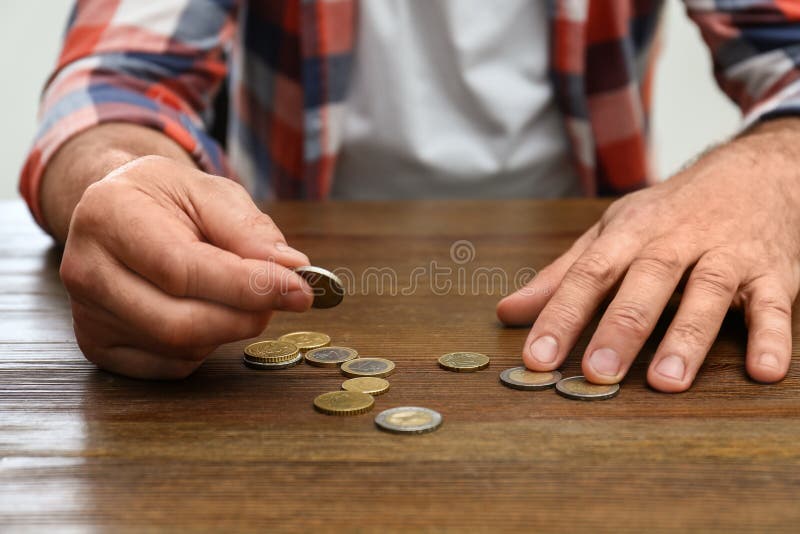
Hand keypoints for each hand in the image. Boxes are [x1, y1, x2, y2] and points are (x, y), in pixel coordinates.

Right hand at [60, 155, 312, 378]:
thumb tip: (291, 269)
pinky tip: (207, 311)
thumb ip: (250, 231)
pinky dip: (206, 346)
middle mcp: (85, 269)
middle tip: (282, 296)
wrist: (118, 211)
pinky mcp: (98, 346)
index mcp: (108, 215)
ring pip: (179, 348)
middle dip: (245, 316)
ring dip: (229, 328)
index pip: (183, 268)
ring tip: (237, 293)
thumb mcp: (211, 193)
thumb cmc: (168, 200)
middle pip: (179, 322)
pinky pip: (171, 366)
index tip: (298, 289)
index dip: (246, 285)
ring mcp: (85, 315)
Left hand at [497, 119, 799, 391]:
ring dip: (688, 337)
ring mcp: (727, 254)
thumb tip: (508, 312)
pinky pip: (775, 305)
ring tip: (666, 382)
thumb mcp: (612, 231)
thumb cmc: (672, 211)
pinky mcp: (773, 272)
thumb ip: (563, 275)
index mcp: (630, 233)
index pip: (589, 274)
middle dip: (620, 329)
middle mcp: (676, 241)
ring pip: (708, 292)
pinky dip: (773, 336)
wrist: (757, 170)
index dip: (560, 316)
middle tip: (597, 374)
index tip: (536, 358)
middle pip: (646, 282)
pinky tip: (764, 371)